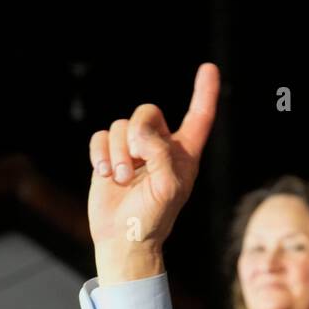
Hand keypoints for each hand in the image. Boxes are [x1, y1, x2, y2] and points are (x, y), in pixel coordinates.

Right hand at [87, 62, 219, 284]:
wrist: (122, 239)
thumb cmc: (152, 219)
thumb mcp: (167, 187)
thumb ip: (160, 153)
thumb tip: (138, 133)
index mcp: (183, 154)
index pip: (198, 117)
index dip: (204, 93)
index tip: (208, 69)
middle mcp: (159, 147)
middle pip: (147, 112)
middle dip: (136, 135)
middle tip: (134, 165)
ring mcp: (132, 152)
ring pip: (121, 126)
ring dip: (117, 153)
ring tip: (120, 179)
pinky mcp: (108, 158)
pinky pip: (100, 137)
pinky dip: (99, 154)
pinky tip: (103, 174)